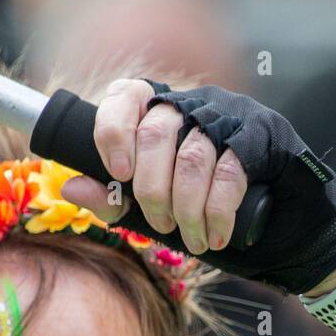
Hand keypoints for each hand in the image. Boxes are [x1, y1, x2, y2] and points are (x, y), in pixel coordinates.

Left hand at [59, 78, 246, 255]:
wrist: (264, 195)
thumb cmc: (191, 193)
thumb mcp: (145, 197)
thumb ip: (109, 194)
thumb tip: (70, 189)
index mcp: (154, 106)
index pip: (124, 97)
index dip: (115, 132)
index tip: (118, 173)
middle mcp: (188, 102)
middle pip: (157, 135)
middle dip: (152, 190)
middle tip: (159, 224)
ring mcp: (224, 116)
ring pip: (192, 158)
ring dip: (186, 209)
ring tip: (190, 239)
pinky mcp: (256, 136)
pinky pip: (229, 174)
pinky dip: (217, 213)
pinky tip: (214, 235)